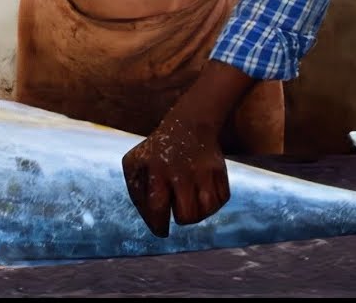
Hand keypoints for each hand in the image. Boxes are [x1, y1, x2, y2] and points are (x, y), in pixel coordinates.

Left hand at [121, 110, 229, 237]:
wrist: (189, 124)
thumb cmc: (156, 151)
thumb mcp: (135, 164)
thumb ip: (136, 194)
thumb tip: (152, 222)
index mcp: (157, 170)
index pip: (158, 208)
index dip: (159, 226)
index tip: (161, 231)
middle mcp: (181, 172)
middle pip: (186, 216)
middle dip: (181, 219)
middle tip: (178, 208)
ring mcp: (203, 171)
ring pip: (206, 210)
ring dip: (198, 213)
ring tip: (190, 202)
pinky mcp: (220, 170)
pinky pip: (221, 200)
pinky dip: (212, 203)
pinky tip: (202, 194)